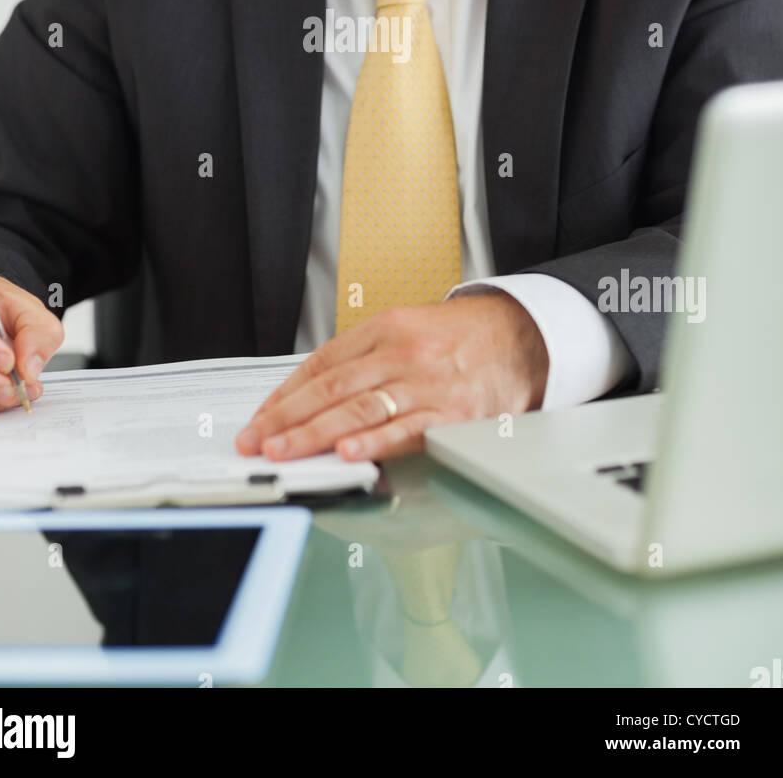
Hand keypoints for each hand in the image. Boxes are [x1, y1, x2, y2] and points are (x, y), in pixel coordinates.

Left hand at [235, 292, 548, 462]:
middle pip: (333, 386)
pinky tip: (350, 453)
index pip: (323, 363)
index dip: (286, 394)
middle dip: (289, 418)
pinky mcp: (453, 413)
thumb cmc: (463, 338)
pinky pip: (408, 429)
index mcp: (386, 329)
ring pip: (361, 408)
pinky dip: (377, 443)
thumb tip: (312, 393)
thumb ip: (364, 357)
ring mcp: (427, 382)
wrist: (525, 336)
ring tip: (285, 450)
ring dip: (317, 433)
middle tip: (257, 442)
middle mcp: (402, 353)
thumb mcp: (408, 328)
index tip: (260, 419)